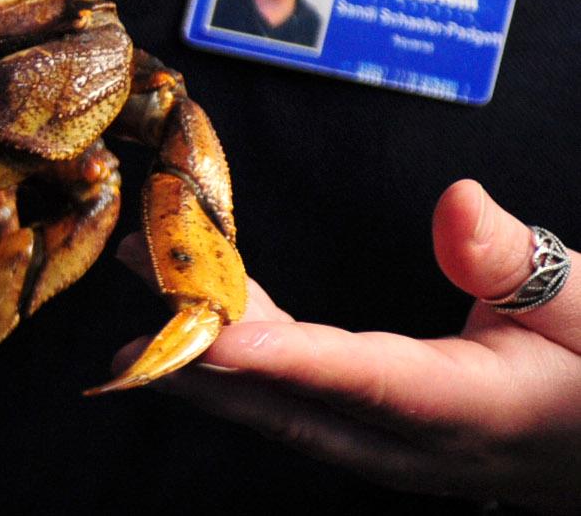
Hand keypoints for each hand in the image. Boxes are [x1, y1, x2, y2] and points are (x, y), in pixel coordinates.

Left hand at [116, 180, 580, 511]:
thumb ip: (517, 263)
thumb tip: (457, 200)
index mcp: (466, 410)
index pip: (362, 380)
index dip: (283, 359)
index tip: (210, 336)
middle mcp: (409, 444)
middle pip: (290, 403)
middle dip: (200, 357)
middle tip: (134, 294)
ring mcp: (384, 451)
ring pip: (280, 407)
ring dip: (203, 357)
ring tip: (145, 290)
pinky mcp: (370, 439)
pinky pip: (293, 403)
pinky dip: (240, 365)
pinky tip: (202, 324)